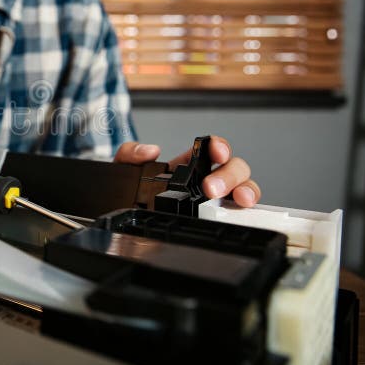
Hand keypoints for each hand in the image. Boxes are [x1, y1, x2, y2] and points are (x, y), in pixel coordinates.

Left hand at [113, 136, 260, 207]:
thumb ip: (131, 152)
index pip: (212, 147)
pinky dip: (244, 209)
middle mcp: (204, 178)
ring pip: (242, 186)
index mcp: (186, 163)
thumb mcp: (123, 166)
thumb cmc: (127, 191)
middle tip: (211, 188)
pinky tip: (240, 211)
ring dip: (244, 189)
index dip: (219, 146)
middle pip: (233, 167)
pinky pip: (238, 210)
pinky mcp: (214, 218)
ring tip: (237, 199)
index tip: (217, 152)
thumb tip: (149, 151)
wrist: (120, 214)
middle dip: (228, 174)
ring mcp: (213, 199)